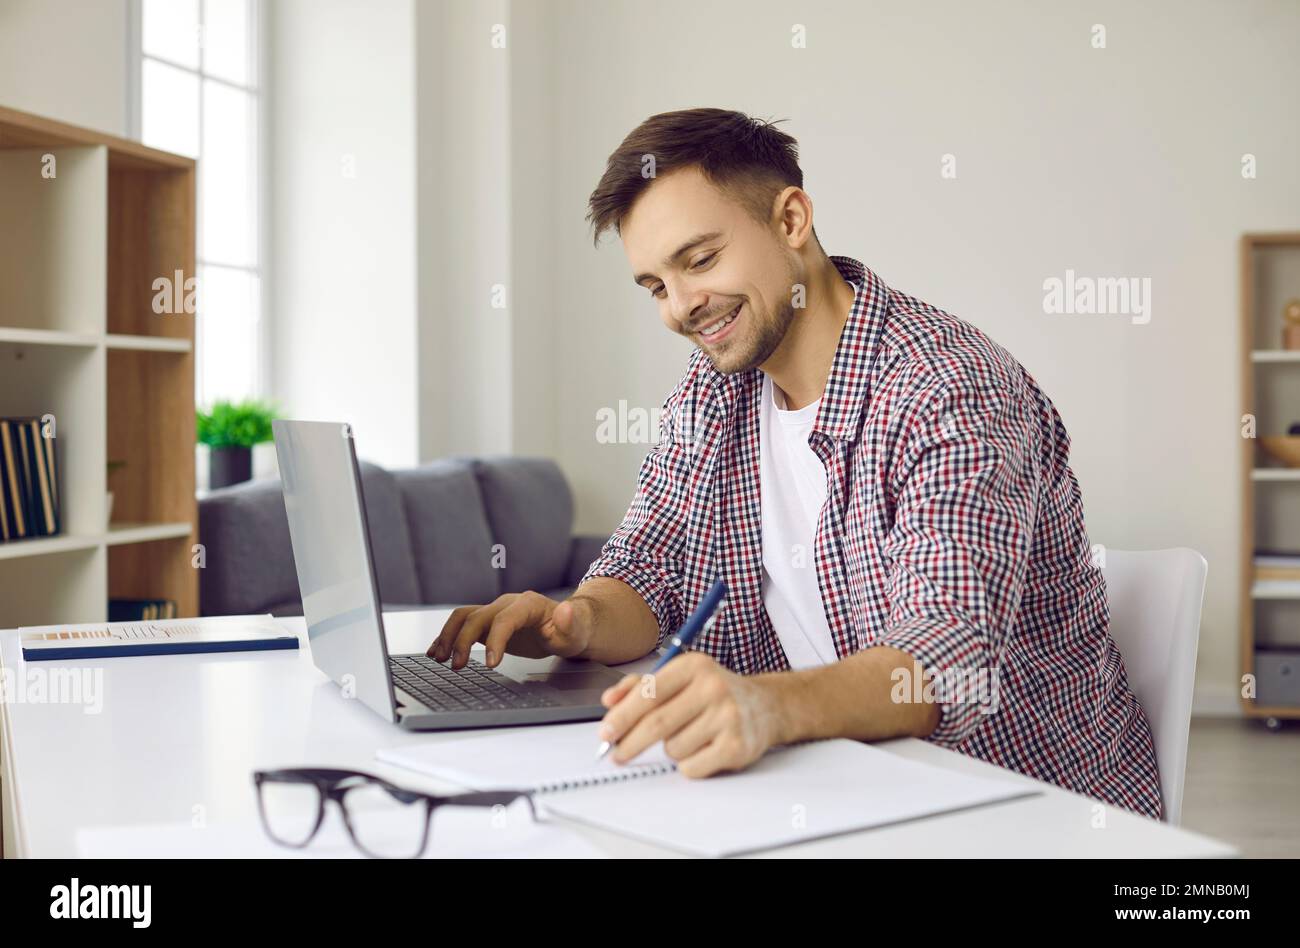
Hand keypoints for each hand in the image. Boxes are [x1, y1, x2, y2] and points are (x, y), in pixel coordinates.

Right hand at [427, 592, 594, 668]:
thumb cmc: (571, 631)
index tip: (490, 663)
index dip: (495, 640)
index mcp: (528, 604)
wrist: (568, 626)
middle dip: (463, 640)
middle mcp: (507, 604)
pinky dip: (449, 636)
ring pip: (464, 617)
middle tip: (457, 666)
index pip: (505, 619)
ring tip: (438, 657)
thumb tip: (565, 610)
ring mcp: (496, 611)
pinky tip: (438, 651)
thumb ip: (570, 623)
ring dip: (449, 635)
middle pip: (478, 617)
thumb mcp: (575, 631)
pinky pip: (463, 624)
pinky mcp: (489, 622)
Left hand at [597, 652, 780, 776]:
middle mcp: (713, 687)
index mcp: (694, 666)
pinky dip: (688, 765)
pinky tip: (702, 749)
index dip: (622, 716)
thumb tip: (609, 700)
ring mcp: (727, 717)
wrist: (764, 707)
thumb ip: (641, 686)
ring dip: (670, 750)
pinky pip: (691, 767)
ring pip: (672, 749)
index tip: (606, 733)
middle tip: (617, 754)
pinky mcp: (736, 745)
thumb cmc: (713, 693)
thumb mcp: (679, 678)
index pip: (649, 693)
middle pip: (657, 724)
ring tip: (688, 736)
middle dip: (630, 743)